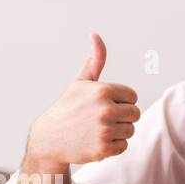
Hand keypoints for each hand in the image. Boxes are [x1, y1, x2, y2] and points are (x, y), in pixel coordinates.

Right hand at [25, 33, 140, 166]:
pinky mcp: (104, 148)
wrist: (50, 138)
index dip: (121, 101)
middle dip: (122, 117)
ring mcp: (105, 130)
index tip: (104, 104)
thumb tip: (95, 35)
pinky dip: (113, 146)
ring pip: (130, 130)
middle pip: (135, 114)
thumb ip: (95, 61)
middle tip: (102, 118)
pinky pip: (124, 146)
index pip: (133, 96)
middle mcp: (105, 109)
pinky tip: (96, 141)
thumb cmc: (68, 108)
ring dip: (117, 132)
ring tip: (97, 129)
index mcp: (102, 90)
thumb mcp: (80, 82)